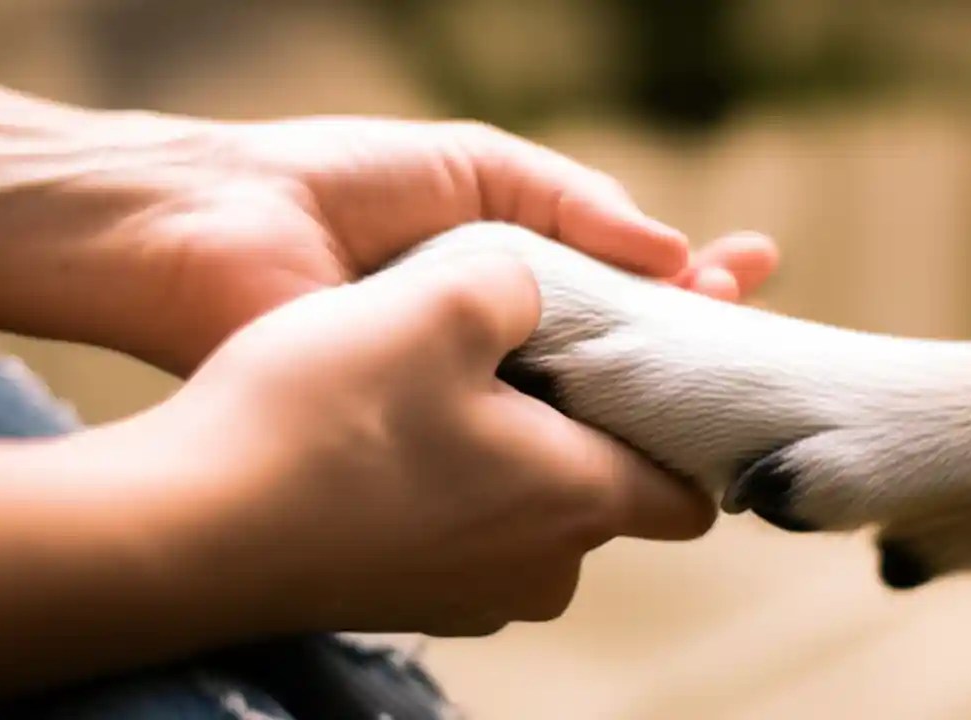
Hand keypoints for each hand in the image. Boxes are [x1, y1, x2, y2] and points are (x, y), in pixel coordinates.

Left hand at [102, 115, 778, 371]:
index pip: (624, 272)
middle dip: (688, 330)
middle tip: (751, 323)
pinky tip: (628, 433)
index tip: (753, 267)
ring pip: (575, 398)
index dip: (690, 274)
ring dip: (646, 387)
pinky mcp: (433, 427)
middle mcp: (500, 327)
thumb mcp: (477, 166)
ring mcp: (469, 382)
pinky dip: (573, 438)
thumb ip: (572, 200)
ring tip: (719, 369)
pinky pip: (515, 437)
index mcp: (512, 259)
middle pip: (615, 341)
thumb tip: (670, 248)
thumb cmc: (339, 180)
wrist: (217, 230)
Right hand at [140, 250, 714, 635]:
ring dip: (510, 438)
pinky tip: (390, 422)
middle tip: (542, 340)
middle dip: (587, 415)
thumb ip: (529, 280)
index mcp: (578, 502)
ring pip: (526, 504)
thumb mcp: (443, 300)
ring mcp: (465, 594)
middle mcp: (536, 568)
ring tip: (452, 368)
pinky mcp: (400, 595)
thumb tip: (537, 295)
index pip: (691, 490)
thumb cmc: (322, 418)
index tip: (661, 369)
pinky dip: (452, 473)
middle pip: (604, 488)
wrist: (179, 530)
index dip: (687, 424)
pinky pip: (461, 524)